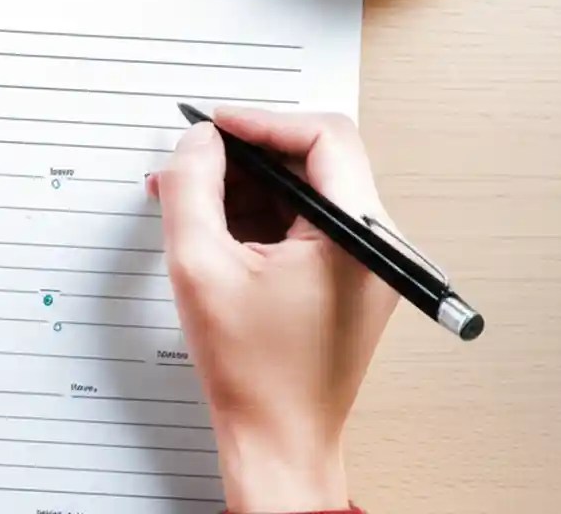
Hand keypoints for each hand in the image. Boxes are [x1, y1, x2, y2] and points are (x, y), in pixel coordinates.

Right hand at [147, 108, 396, 512]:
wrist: (276, 439)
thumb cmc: (253, 373)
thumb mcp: (201, 266)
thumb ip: (192, 189)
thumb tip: (198, 143)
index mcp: (359, 237)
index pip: (323, 138)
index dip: (261, 121)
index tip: (215, 125)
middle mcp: (373, 243)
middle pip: (310, 161)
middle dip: (242, 157)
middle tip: (192, 162)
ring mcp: (361, 262)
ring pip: (299, 192)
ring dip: (242, 188)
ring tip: (187, 200)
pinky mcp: (343, 277)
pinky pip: (298, 223)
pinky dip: (254, 217)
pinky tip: (210, 227)